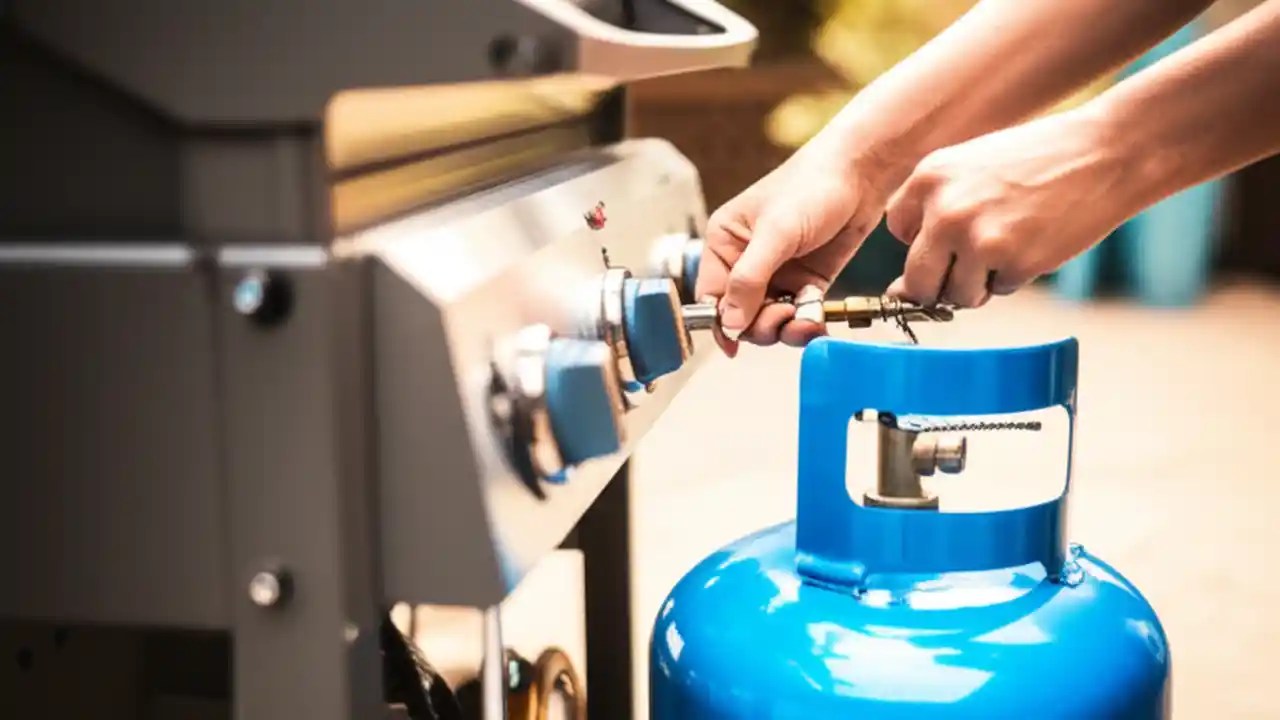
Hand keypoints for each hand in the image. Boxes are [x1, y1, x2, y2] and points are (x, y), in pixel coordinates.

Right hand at [695, 140, 890, 355]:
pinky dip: (808, 321)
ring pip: (771, 319)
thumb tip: (729, 324)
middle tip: (783, 315)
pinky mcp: (807, 281)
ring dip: (787, 327)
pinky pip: (800, 314)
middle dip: (761, 324)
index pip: (712, 296)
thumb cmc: (812, 186)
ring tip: (805, 319)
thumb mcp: (776, 232)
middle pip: (741, 315)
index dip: (722, 322)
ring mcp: (779, 273)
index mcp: (725, 243)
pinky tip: (818, 315)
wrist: (862, 173)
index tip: (736, 343)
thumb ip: (749, 280)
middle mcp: (747, 261)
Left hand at [884, 109, 1134, 306]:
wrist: (1104, 152)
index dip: (926, 237)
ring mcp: (978, 239)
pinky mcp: (1013, 262)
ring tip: (1010, 245)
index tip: (952, 231)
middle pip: (917, 281)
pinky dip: (1015, 278)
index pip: (897, 231)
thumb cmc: (1037, 161)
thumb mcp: (970, 169)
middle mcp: (944, 210)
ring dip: (980, 285)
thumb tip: (897, 293)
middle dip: (942, 283)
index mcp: (928, 178)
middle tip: (973, 264)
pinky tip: (1035, 242)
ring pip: (956, 296)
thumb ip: (934, 214)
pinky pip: (999, 291)